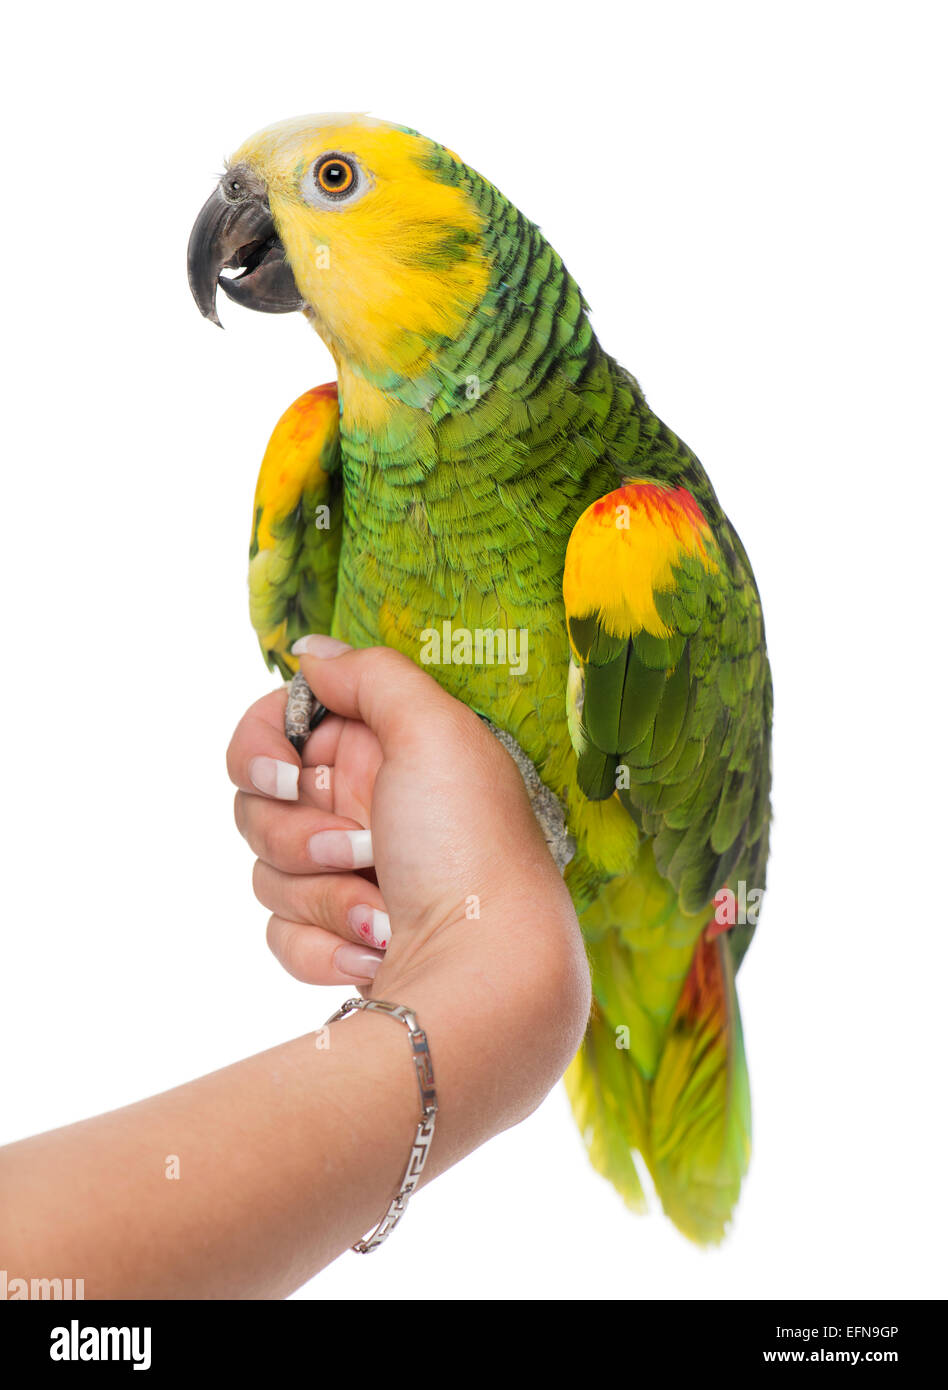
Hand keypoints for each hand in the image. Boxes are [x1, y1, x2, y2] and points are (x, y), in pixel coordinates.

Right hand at [227, 637, 590, 1136]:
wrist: (488, 977)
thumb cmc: (469, 848)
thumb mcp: (435, 732)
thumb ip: (369, 676)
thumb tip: (310, 651)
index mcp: (383, 752)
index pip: (277, 729)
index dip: (262, 750)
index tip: (285, 776)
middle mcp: (364, 808)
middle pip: (259, 804)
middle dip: (300, 834)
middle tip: (362, 847)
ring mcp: (349, 878)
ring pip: (266, 873)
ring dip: (324, 895)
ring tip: (386, 913)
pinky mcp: (339, 939)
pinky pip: (282, 934)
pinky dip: (325, 947)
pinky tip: (381, 951)